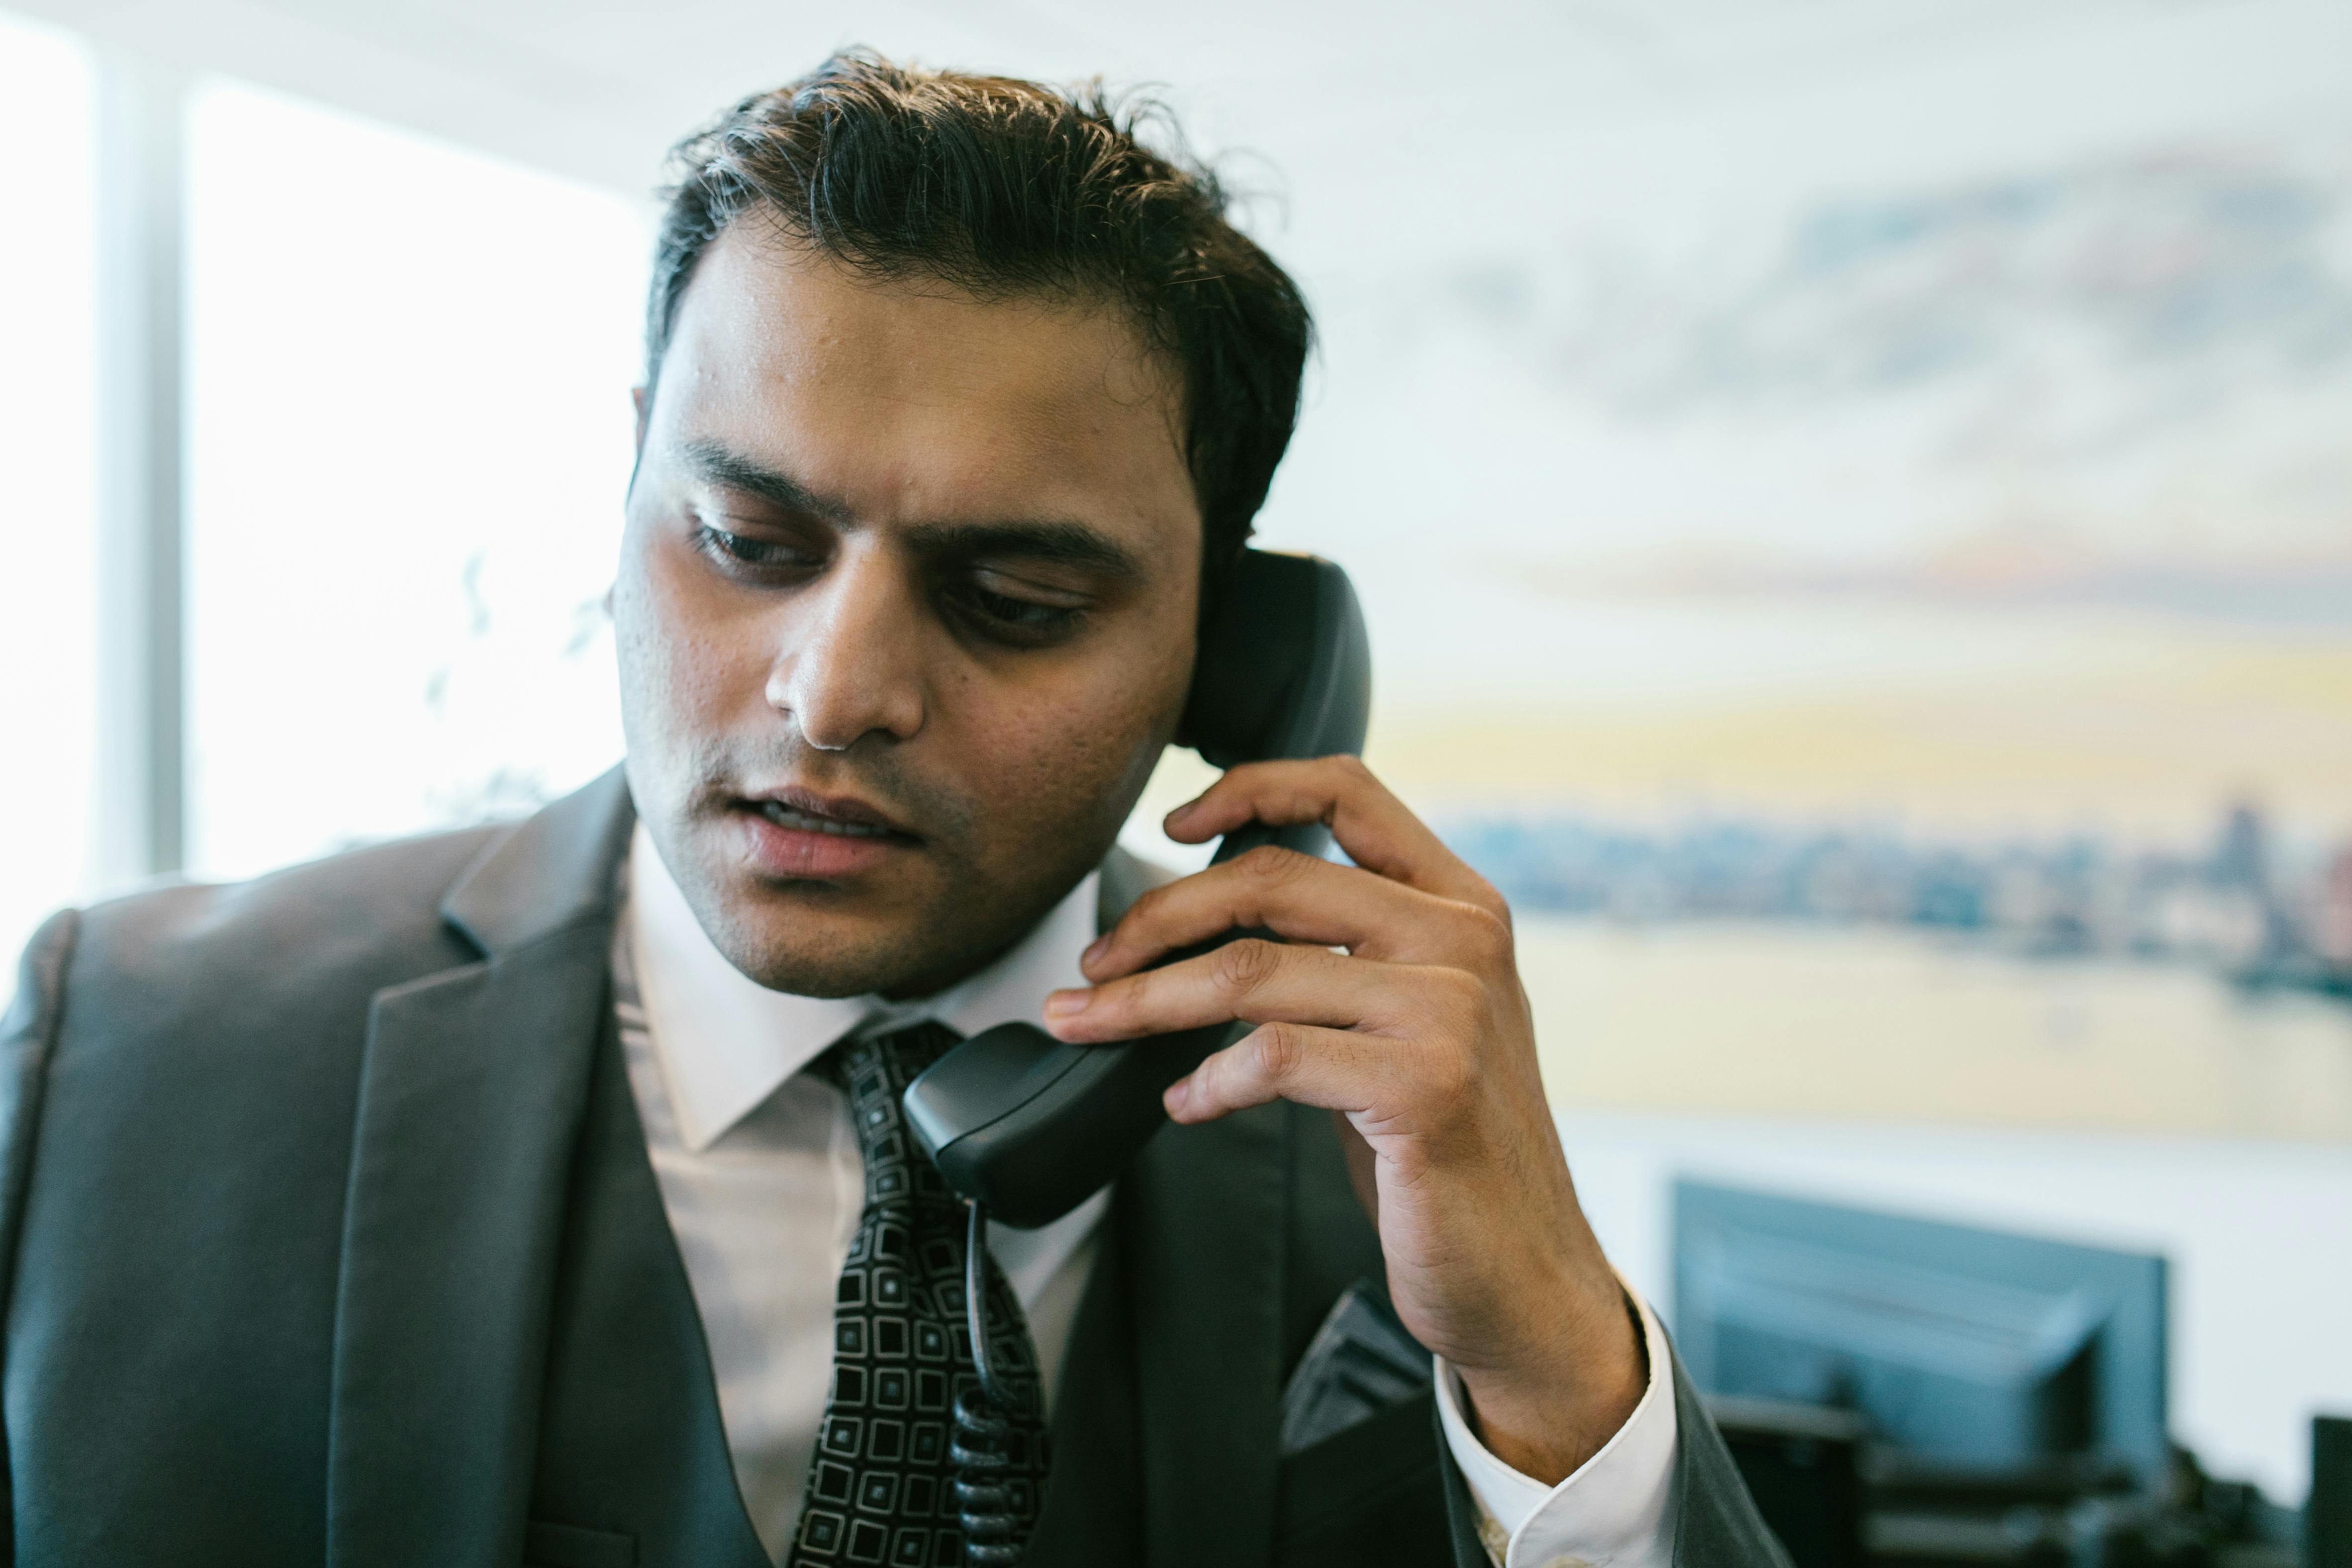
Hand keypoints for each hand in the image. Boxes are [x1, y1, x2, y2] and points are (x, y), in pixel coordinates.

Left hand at [1041, 756, 1643, 1483]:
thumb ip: (1344, 957)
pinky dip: (1207, 1079)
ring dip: (1145, 999)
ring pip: (1250, 971)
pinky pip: (1273, 1057)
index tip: (1173, 821)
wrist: (1523, 1278)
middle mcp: (1462, 941)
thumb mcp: (1408, 1025)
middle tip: (1092, 965)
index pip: (1350, 789)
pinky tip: (1184, 1104)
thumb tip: (1206, 922)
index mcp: (1461, 906)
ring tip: (1088, 1023)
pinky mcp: (1424, 1087)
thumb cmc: (1444, 1154)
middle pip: (1270, 880)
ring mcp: (1448, 1011)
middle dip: (1156, 916)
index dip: (1251, 787)